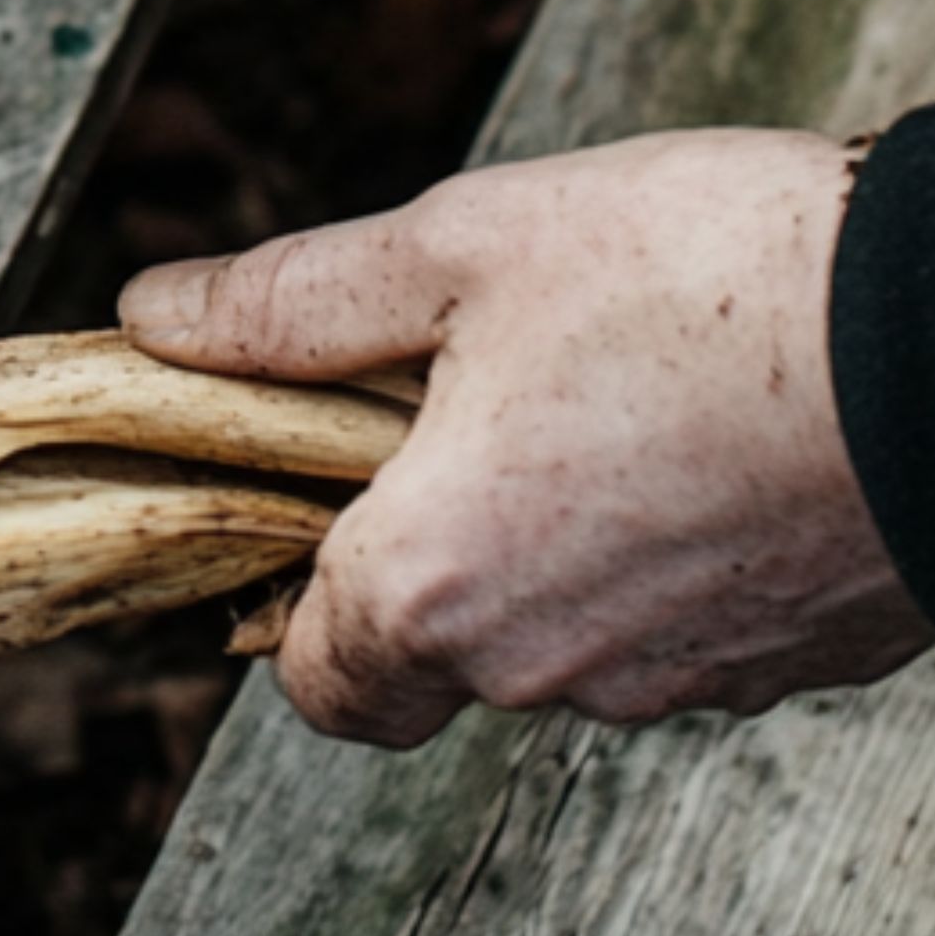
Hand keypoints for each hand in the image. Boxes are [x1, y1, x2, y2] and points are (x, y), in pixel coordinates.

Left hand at [120, 129, 934, 746]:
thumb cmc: (711, 277)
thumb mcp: (465, 249)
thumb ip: (292, 304)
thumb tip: (158, 317)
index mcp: (434, 586)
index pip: (312, 686)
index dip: (296, 615)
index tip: (321, 525)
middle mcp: (541, 670)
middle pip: (433, 662)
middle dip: (425, 567)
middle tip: (464, 436)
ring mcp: (670, 683)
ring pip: (555, 650)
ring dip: (546, 562)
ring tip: (600, 419)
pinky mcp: (777, 668)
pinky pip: (671, 639)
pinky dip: (656, 571)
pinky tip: (701, 458)